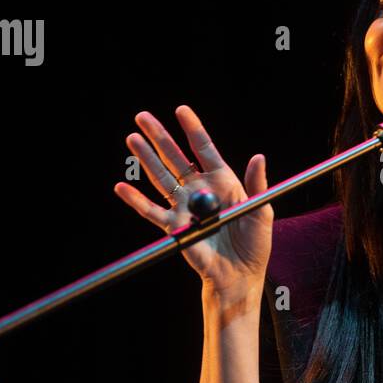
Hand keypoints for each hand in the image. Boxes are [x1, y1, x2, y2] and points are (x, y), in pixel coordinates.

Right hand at [113, 105, 271, 293]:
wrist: (240, 272)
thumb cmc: (255, 242)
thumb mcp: (262, 209)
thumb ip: (257, 183)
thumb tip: (258, 156)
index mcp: (222, 180)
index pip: (203, 148)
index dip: (192, 129)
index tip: (180, 110)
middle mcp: (199, 189)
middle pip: (175, 157)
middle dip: (159, 137)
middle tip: (143, 116)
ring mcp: (184, 206)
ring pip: (160, 177)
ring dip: (145, 158)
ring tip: (132, 138)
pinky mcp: (174, 226)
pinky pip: (151, 211)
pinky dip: (135, 200)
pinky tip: (121, 187)